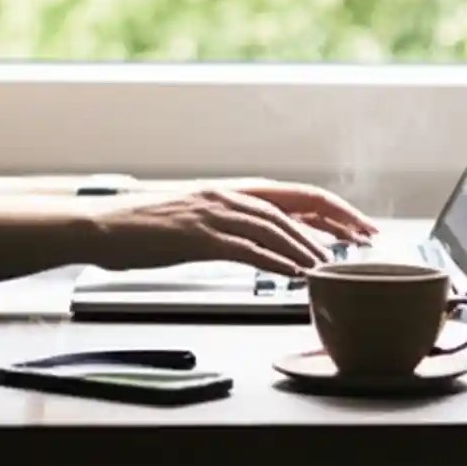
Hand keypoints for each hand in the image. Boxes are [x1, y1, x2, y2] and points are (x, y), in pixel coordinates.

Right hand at [88, 190, 339, 275]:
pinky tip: (290, 273)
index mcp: (237, 192)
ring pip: (273, 227)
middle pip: (296, 205)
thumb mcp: (205, 221)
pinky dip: (271, 261)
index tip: (361, 226)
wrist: (102, 227)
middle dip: (335, 222)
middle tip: (364, 241)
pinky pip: (242, 249)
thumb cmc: (152, 229)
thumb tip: (279, 244)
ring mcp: (213, 214)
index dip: (335, 210)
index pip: (299, 196)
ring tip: (330, 265)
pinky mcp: (194, 236)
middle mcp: (230, 196)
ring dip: (306, 246)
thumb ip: (241, 227)